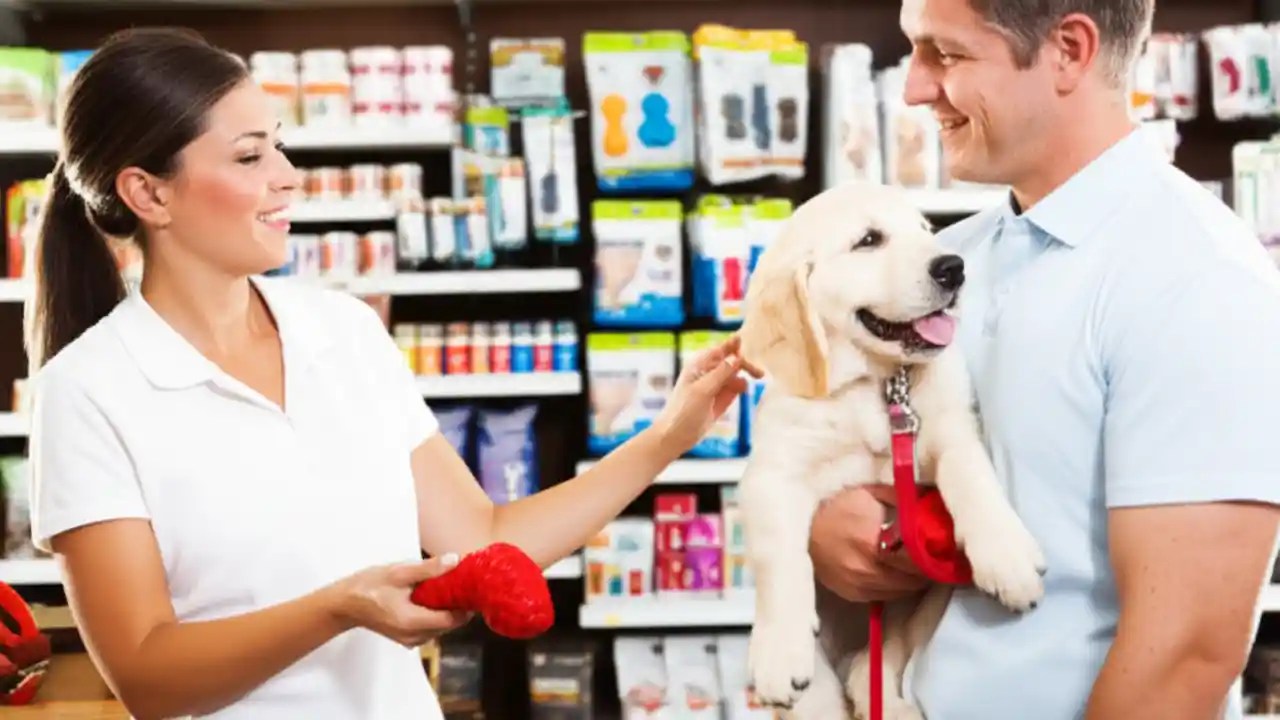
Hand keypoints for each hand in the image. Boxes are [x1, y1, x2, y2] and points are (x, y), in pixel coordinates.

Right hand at [327, 554, 472, 646]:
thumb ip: (428, 569)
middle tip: (461, 583)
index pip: (452, 620)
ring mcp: (410, 640)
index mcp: (413, 622)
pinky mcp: (406, 638)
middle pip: (448, 625)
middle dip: (457, 606)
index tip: (472, 588)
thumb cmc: (368, 587)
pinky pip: (429, 629)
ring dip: (446, 610)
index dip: (466, 605)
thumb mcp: (398, 573)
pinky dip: (435, 615)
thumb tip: (455, 560)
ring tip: (447, 588)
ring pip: (440, 628)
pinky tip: (432, 598)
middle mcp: (414, 637)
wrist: (344, 604)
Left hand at [650, 334, 762, 456]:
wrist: (676, 436)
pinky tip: (744, 390)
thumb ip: (721, 373)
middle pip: (729, 362)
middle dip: (743, 364)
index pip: (718, 350)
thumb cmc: (684, 411)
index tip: (743, 340)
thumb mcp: (703, 390)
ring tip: (757, 378)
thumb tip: (737, 357)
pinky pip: (733, 389)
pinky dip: (739, 387)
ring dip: (743, 376)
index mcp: (698, 366)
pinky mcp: (718, 400)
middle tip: (759, 373)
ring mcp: (713, 387)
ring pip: (733, 375)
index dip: (731, 345)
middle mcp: (706, 374)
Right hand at [809, 485, 928, 601]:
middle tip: (937, 556)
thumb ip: (902, 498)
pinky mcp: (851, 594)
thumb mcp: (870, 493)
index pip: (917, 559)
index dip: (934, 555)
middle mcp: (865, 570)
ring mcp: (857, 585)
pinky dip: (896, 586)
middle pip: (913, 579)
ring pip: (902, 591)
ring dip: (914, 580)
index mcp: (872, 543)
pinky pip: (885, 596)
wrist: (798, 526)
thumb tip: (931, 501)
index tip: (945, 547)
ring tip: (921, 565)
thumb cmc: (834, 505)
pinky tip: (899, 573)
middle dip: (928, 568)